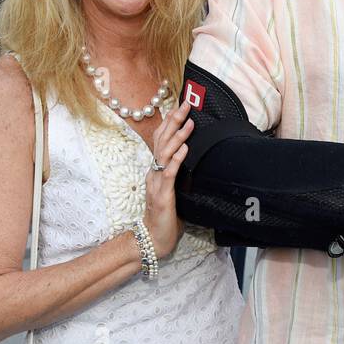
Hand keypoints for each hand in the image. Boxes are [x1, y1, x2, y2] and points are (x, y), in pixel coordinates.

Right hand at [144, 99, 193, 258]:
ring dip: (177, 137)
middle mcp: (154, 172)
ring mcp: (156, 183)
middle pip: (161, 141)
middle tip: (186, 104)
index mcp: (156, 170)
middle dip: (173, 121)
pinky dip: (177, 160)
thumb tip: (189, 157)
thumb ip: (177, 174)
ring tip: (189, 123)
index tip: (179, 107)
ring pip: (165, 154)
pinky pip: (169, 174)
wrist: (155, 239)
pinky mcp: (163, 195)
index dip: (168, 123)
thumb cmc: (167, 216)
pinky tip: (185, 149)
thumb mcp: (173, 190)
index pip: (160, 140)